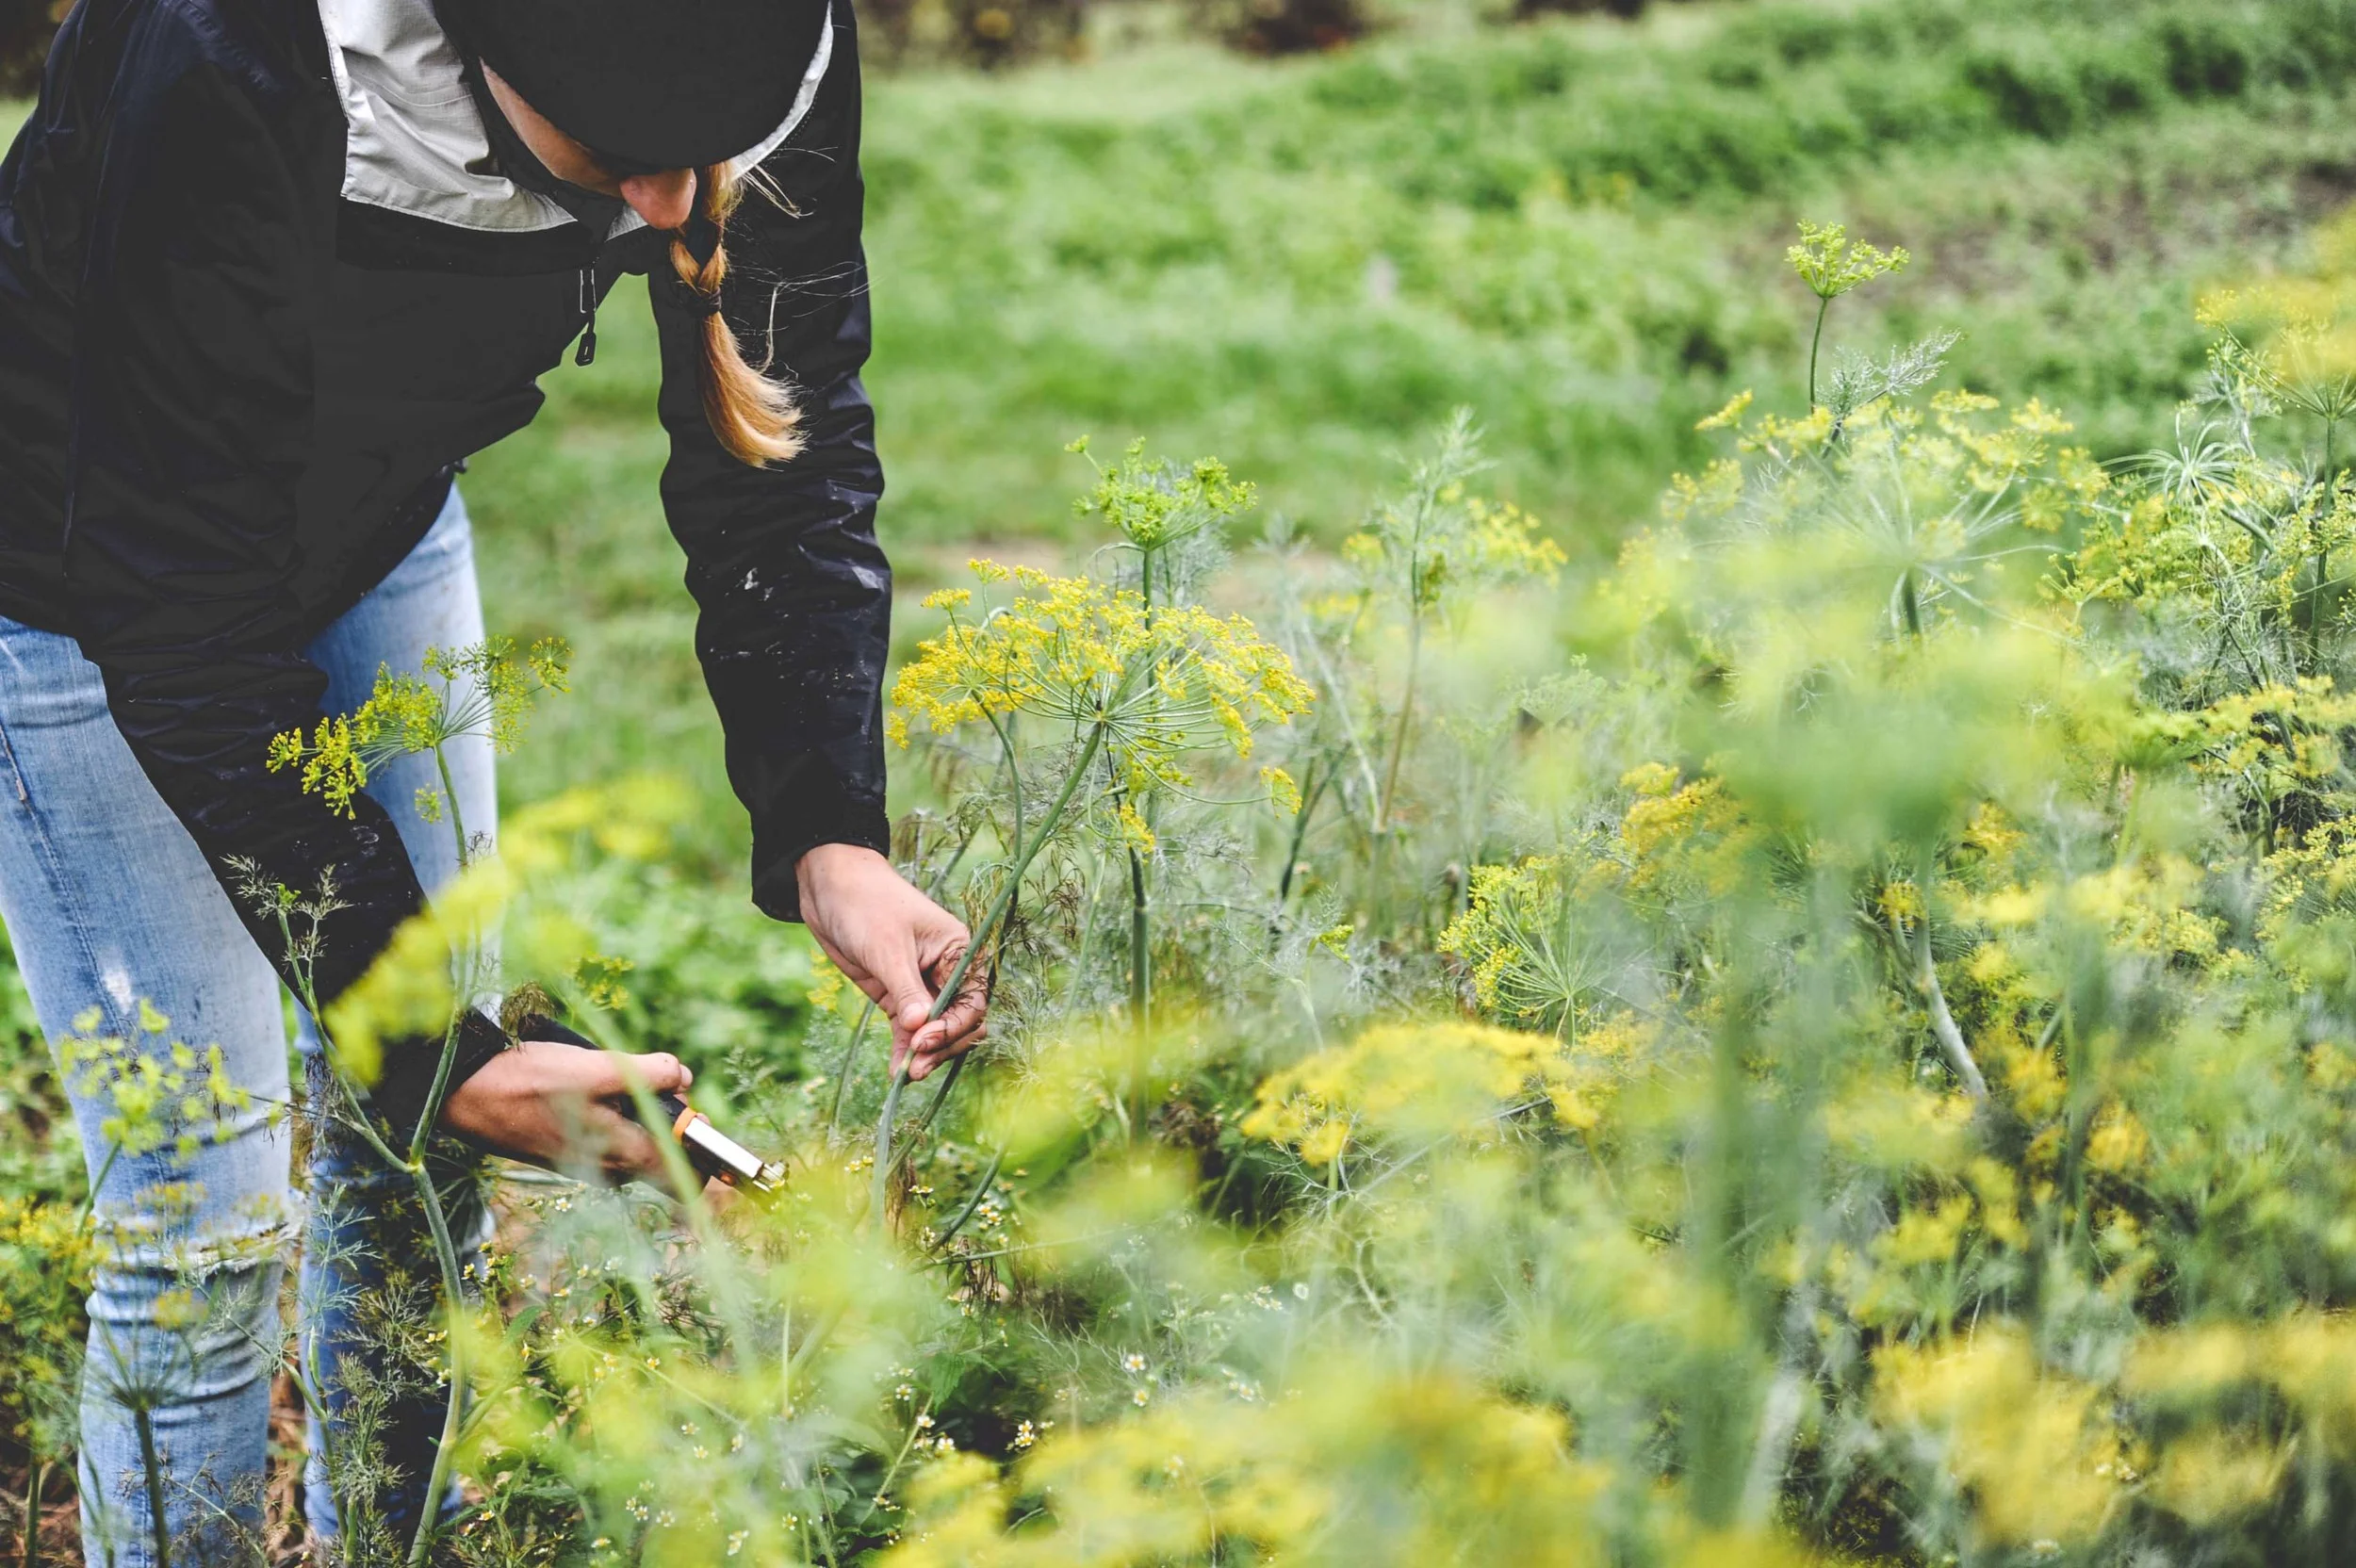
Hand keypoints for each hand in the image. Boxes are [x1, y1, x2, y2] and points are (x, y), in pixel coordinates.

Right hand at [439, 1039, 692, 1183]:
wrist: (466, 1093)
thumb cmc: (530, 1082)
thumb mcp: (597, 1069)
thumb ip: (648, 1074)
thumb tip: (684, 1076)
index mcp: (624, 1157)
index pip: (686, 1180)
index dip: (703, 1150)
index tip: (698, 1115)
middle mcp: (610, 1169)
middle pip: (664, 1153)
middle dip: (670, 1117)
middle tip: (658, 1081)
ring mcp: (588, 1161)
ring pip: (635, 1139)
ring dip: (640, 1108)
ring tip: (617, 1076)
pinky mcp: (570, 1150)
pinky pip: (609, 1134)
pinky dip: (613, 1109)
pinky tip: (592, 1083)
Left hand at [797, 842, 987, 1082]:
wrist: (830, 888)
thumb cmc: (867, 904)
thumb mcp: (887, 948)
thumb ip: (906, 991)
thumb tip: (923, 1029)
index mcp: (959, 950)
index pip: (972, 1000)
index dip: (953, 1026)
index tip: (924, 1041)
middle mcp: (947, 970)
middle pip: (960, 1022)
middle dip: (943, 1045)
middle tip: (916, 1066)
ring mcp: (922, 985)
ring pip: (936, 1031)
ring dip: (925, 1054)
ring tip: (906, 1075)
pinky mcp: (897, 996)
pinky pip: (909, 1031)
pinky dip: (905, 1050)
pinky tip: (897, 1071)